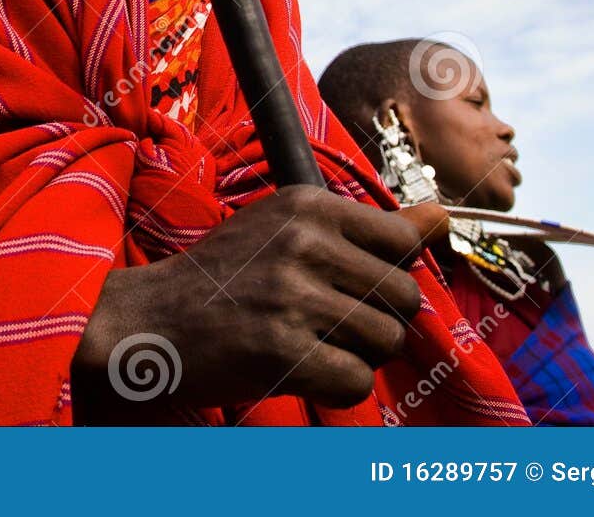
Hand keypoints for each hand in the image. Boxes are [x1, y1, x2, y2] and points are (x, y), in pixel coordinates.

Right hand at [72, 185, 424, 418]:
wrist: (149, 322)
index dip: (385, 273)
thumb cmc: (224, 277)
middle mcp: (302, 242)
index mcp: (307, 205)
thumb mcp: (287, 228)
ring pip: (385, 340)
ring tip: (309, 345)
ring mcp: (291, 295)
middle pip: (403, 295)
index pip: (401, 241)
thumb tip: (443, 218)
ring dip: (356, 355)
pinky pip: (356, 381)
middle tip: (327, 324)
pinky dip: (337, 388)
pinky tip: (301, 372)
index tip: (349, 285)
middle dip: (376, 320)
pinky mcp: (281, 349)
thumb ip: (367, 227)